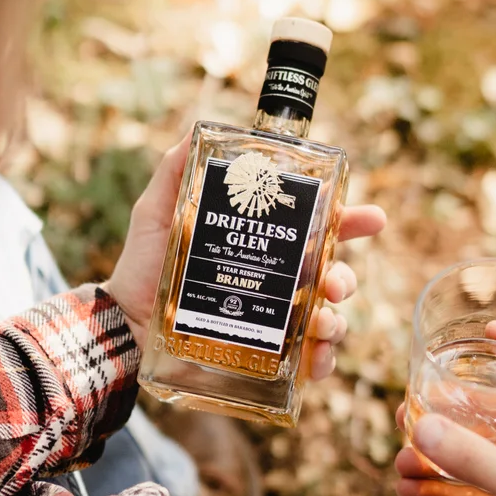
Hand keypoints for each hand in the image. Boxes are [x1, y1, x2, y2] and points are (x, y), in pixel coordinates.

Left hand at [107, 131, 385, 378]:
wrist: (123, 323)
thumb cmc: (144, 267)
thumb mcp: (156, 213)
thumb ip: (175, 174)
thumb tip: (195, 131)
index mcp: (266, 244)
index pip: (320, 229)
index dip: (352, 221)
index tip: (373, 219)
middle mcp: (280, 282)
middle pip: (335, 276)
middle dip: (347, 278)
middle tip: (334, 283)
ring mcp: (277, 321)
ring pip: (330, 320)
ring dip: (337, 321)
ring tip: (321, 322)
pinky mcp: (268, 358)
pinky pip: (310, 364)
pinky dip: (321, 362)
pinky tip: (313, 358)